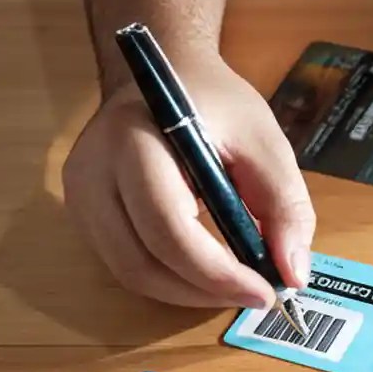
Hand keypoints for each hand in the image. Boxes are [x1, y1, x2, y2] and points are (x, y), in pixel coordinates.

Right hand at [62, 53, 314, 308]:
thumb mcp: (267, 144)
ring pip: (130, 273)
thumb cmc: (218, 104)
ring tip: (235, 286)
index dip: (217, 273)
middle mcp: (93, 169)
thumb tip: (293, 275)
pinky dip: (170, 280)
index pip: (168, 227)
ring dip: (188, 293)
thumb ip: (286, 208)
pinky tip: (207, 273)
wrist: (168, 76)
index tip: (266, 293)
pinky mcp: (84, 211)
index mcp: (136, 141)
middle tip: (255, 295)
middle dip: (204, 291)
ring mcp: (79, 193)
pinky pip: (125, 264)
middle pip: (141, 261)